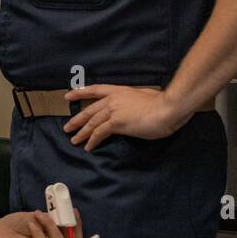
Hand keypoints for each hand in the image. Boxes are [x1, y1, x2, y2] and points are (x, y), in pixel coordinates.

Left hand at [0, 209, 81, 237]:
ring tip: (38, 215)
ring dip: (51, 226)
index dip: (76, 225)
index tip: (73, 210)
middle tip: (63, 212)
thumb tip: (65, 213)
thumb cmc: (13, 227)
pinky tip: (31, 224)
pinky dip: (39, 233)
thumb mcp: (35, 218)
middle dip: (69, 226)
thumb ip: (51, 219)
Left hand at [62, 85, 187, 150]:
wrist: (168, 108)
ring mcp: (113, 111)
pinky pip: (99, 133)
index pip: (94, 90)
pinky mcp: (116, 123)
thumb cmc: (162, 104)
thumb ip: (133, 101)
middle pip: (89, 111)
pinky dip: (92, 141)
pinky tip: (88, 147)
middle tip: (67, 127)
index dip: (80, 93)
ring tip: (74, 140)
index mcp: (119, 91)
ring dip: (81, 133)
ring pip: (91, 123)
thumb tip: (132, 107)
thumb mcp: (144, 96)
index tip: (68, 96)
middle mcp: (112, 100)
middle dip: (76, 120)